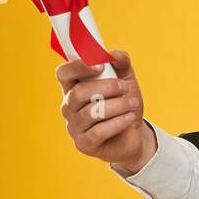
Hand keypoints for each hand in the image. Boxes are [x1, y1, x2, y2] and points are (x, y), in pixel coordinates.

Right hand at [57, 48, 156, 171]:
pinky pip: (98, 131)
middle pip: (78, 92)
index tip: (100, 66)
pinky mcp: (84, 144)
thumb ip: (121, 63)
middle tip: (124, 87)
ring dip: (117, 105)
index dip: (78, 67)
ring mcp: (74, 127)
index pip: (63, 73)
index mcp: (73, 88)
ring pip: (91, 112)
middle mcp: (69, 107)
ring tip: (132, 104)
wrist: (135, 134)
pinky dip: (118, 122)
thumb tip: (114, 54)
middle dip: (107, 87)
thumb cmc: (125, 105)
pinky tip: (129, 118)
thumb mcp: (127, 80)